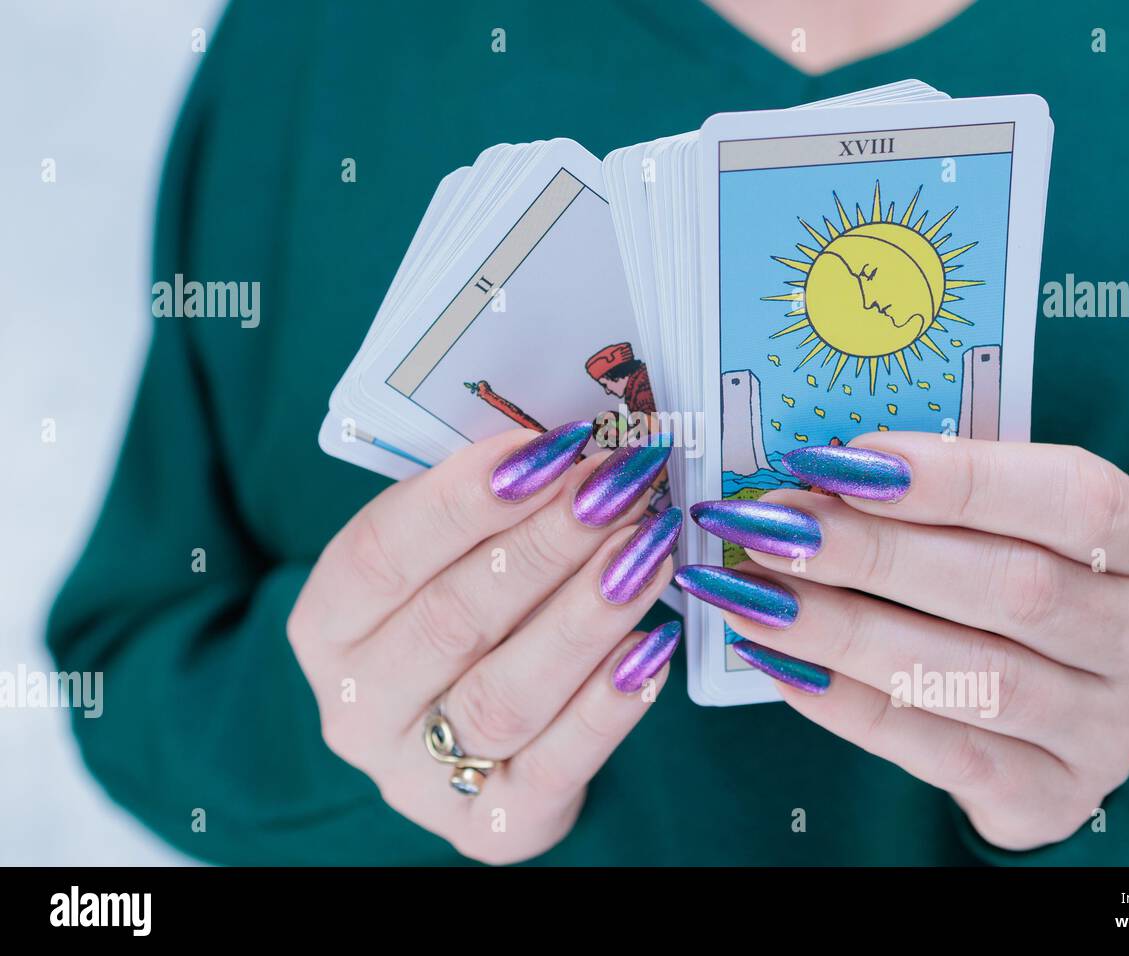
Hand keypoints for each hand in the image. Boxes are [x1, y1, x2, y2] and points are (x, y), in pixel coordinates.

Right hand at [288, 424, 677, 863]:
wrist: (458, 741)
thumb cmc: (456, 615)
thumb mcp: (441, 559)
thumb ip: (485, 509)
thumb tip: (573, 446)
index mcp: (326, 626)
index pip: (380, 554)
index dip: (463, 497)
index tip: (547, 446)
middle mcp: (357, 709)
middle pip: (451, 620)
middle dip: (547, 544)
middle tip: (619, 488)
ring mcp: (419, 778)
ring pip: (505, 694)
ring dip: (585, 615)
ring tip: (648, 552)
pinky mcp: (492, 827)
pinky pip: (556, 766)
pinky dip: (608, 706)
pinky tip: (653, 648)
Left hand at [689, 433, 1128, 850]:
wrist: (1047, 724)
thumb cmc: (1007, 589)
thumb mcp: (1003, 529)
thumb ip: (932, 501)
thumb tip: (812, 480)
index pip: (1071, 497)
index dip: (957, 477)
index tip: (848, 461)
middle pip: (1011, 588)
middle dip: (875, 553)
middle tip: (775, 527)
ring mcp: (1104, 728)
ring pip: (969, 676)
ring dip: (846, 630)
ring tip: (756, 597)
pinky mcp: (1048, 795)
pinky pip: (936, 749)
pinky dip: (848, 704)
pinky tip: (780, 663)